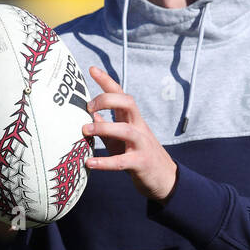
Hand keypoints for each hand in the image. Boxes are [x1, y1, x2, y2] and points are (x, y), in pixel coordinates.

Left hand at [81, 65, 177, 202]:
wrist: (164, 179)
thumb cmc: (138, 156)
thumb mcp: (121, 140)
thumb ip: (106, 127)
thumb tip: (89, 116)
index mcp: (133, 119)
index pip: (121, 94)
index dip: (107, 81)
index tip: (92, 70)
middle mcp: (139, 128)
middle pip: (128, 103)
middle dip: (108, 99)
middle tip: (89, 106)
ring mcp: (141, 145)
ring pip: (126, 130)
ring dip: (104, 127)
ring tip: (85, 130)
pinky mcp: (140, 163)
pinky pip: (121, 161)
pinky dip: (105, 162)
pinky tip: (89, 162)